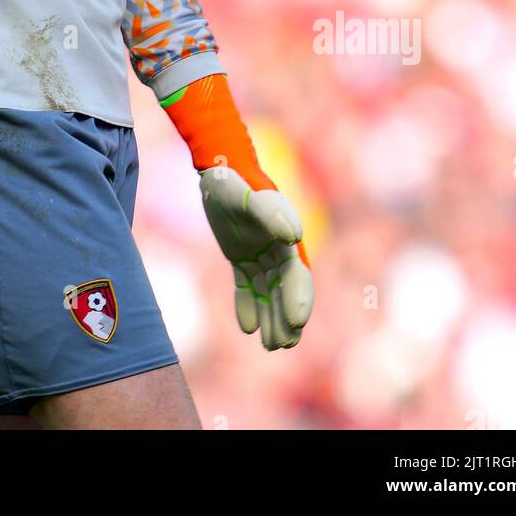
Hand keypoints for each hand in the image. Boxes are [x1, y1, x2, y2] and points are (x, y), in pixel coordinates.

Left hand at [199, 164, 313, 349]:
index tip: (297, 321)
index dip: (299, 297)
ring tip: (271, 346)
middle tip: (285, 343)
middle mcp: (277, 247)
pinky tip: (248, 328)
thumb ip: (269, 212)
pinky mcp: (241, 256)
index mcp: (285, 236)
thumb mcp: (247, 194)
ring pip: (268, 292)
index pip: (297, 273)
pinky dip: (248, 306)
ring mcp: (260, 252)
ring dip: (271, 318)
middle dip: (287, 316)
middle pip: (285, 288)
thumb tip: (294, 235)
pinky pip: (247, 286)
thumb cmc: (233, 179)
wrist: (217, 168)